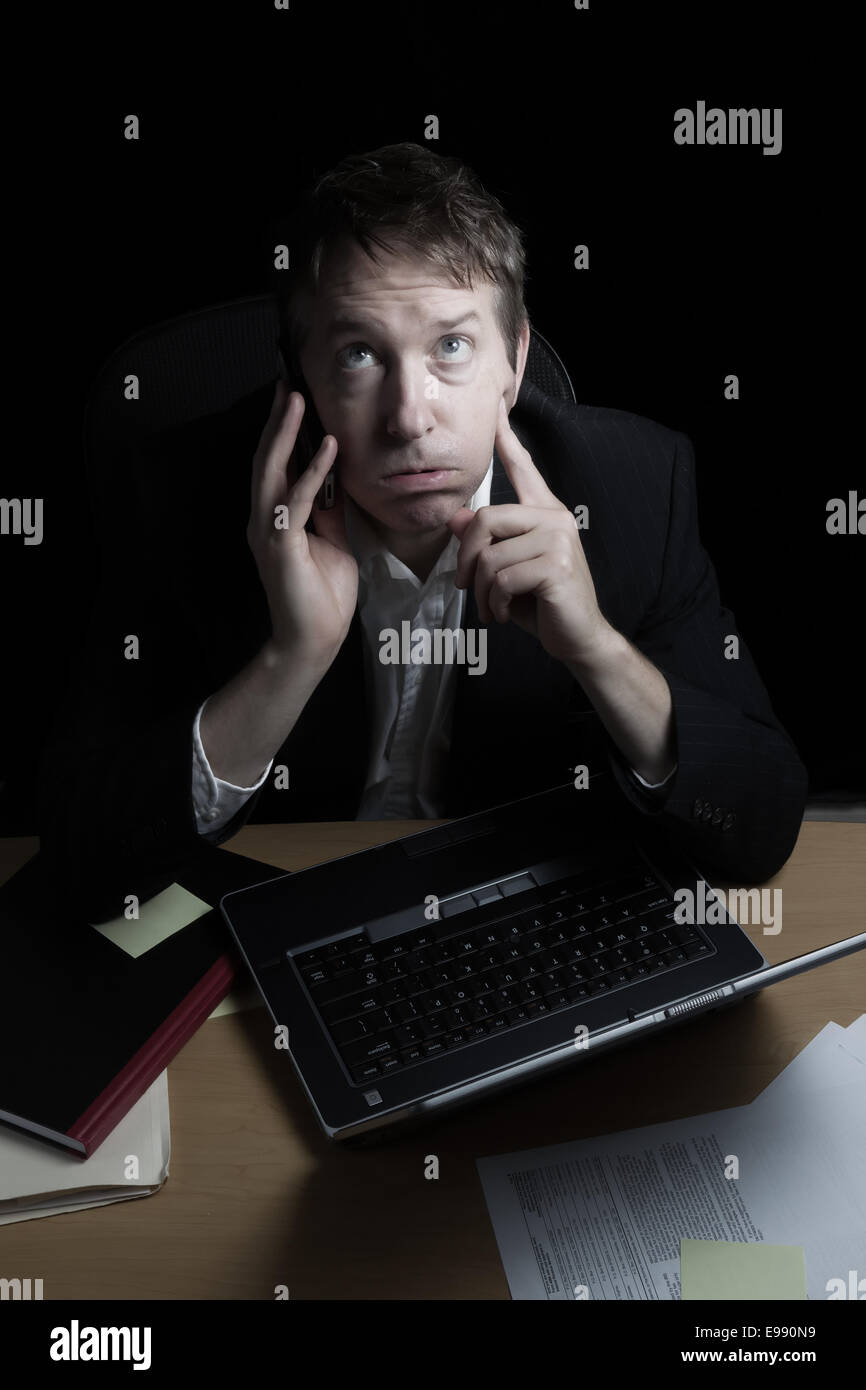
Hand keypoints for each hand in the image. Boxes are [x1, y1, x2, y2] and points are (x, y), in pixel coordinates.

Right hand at [246, 381, 357, 664]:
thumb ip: (328, 509)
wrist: (314, 640)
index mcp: (275, 518)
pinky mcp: (281, 545)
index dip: (284, 433)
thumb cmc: (323, 595)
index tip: (294, 399)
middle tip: (287, 385)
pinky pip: (298, 501)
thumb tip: (336, 476)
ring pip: (271, 472)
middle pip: (266, 460)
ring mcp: (268, 531)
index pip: (277, 467)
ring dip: (285, 435)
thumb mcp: (332, 541)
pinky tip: (327, 447)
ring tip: (296, 400)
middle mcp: (264, 519)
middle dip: (277, 422)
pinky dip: (313, 472)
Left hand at [448, 397, 611, 667]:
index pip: (523, 468)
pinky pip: (503, 578)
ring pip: (490, 556)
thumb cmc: (543, 604)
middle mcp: (555, 517)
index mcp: (545, 512)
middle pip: (484, 519)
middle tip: (467, 588)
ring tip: (494, 608)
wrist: (579, 638)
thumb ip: (486, 542)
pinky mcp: (557, 566)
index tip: (496, 406)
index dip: (507, 439)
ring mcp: (559, 540)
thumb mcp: (508, 570)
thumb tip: (455, 518)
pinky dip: (496, 603)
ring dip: (483, 592)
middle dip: (466, 559)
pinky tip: (506, 614)